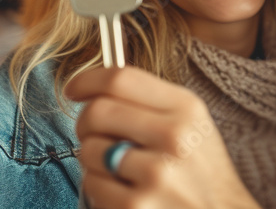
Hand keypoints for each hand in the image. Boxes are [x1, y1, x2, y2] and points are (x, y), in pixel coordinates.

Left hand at [66, 66, 259, 208]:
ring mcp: (156, 174)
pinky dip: (99, 186)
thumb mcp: (191, 123)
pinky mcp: (137, 206)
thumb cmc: (200, 169)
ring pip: (88, 149)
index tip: (75, 89)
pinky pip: (91, 184)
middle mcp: (174, 137)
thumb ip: (150, 100)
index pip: (121, 79)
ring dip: (93, 158)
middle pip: (98, 111)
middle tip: (94, 133)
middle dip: (86, 122)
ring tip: (117, 167)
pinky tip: (122, 189)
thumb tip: (94, 88)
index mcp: (186, 109)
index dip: (88, 80)